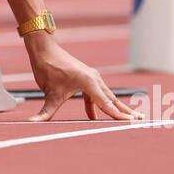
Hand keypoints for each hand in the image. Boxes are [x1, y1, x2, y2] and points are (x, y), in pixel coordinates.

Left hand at [24, 35, 142, 122]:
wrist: (44, 50)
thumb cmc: (48, 68)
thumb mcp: (48, 93)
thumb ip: (45, 112)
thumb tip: (32, 123)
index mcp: (89, 82)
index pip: (106, 103)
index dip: (117, 115)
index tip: (129, 123)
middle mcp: (94, 79)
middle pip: (113, 99)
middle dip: (126, 111)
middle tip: (141, 119)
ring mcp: (92, 78)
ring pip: (107, 96)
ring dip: (117, 107)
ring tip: (130, 117)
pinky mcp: (86, 78)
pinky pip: (96, 95)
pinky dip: (98, 105)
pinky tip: (93, 117)